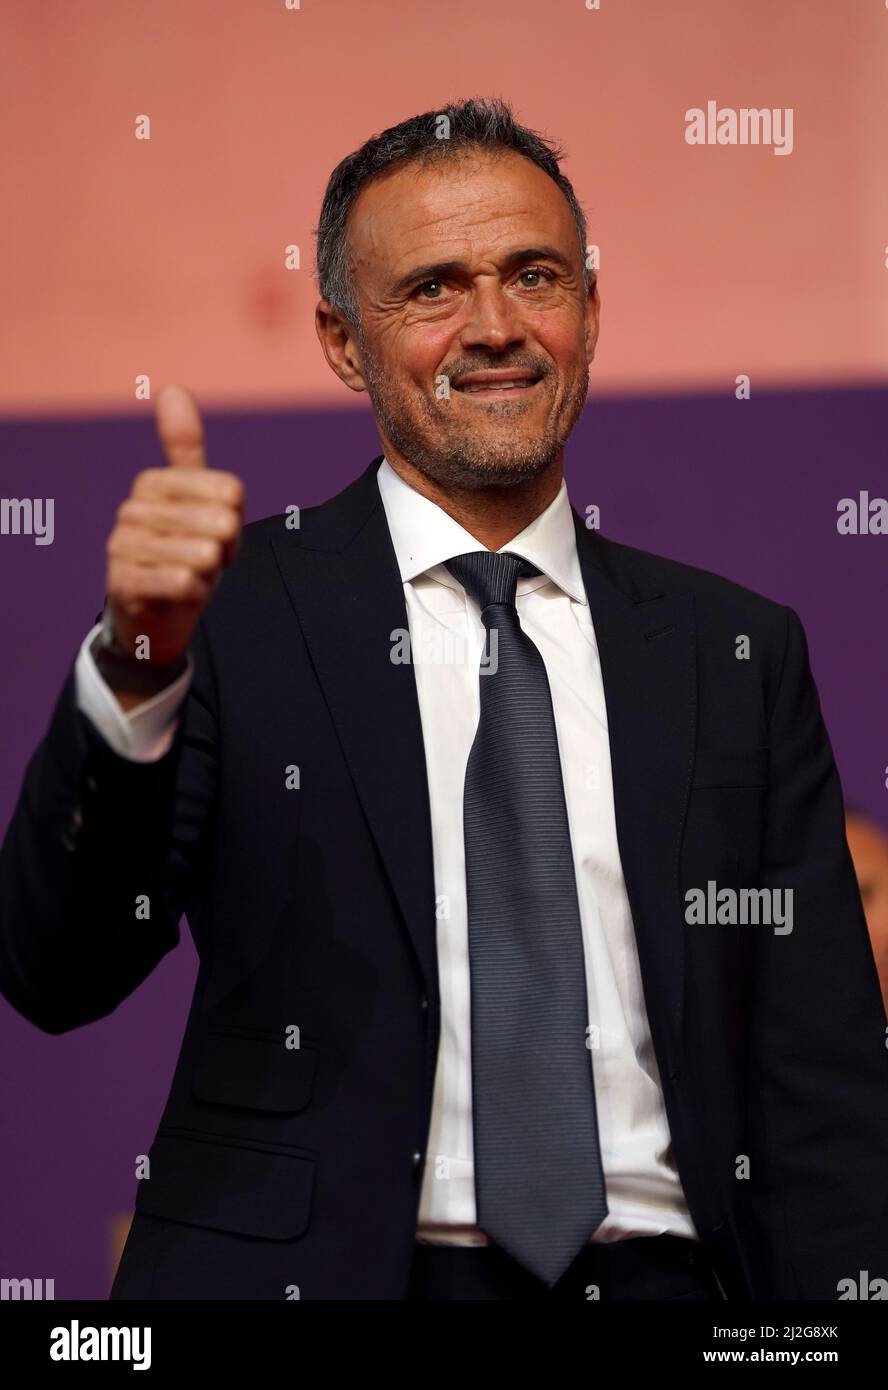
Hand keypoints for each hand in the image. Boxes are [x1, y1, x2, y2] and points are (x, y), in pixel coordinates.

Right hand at [105, 385, 244, 674]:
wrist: (152, 617)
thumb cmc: (181, 553)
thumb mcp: (196, 501)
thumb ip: (187, 450)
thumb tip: (172, 388)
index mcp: (154, 483)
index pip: (231, 492)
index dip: (236, 522)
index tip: (218, 536)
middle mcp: (133, 509)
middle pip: (221, 523)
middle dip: (225, 551)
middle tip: (205, 562)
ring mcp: (122, 546)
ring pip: (204, 554)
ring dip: (209, 575)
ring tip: (190, 576)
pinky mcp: (122, 584)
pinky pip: (182, 582)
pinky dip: (193, 593)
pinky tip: (179, 593)